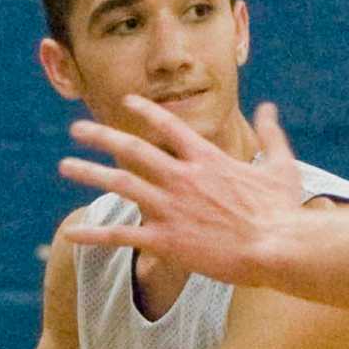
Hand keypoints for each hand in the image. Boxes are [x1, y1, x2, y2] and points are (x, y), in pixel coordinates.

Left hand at [59, 96, 305, 283]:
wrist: (277, 246)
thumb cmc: (282, 210)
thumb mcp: (281, 165)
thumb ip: (271, 134)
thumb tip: (269, 107)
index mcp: (206, 157)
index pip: (167, 125)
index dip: (143, 111)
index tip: (125, 102)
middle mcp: (181, 176)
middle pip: (131, 148)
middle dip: (101, 136)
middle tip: (77, 129)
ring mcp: (170, 207)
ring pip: (119, 184)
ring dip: (89, 173)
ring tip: (65, 166)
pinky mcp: (166, 239)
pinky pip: (121, 235)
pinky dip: (94, 234)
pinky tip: (72, 233)